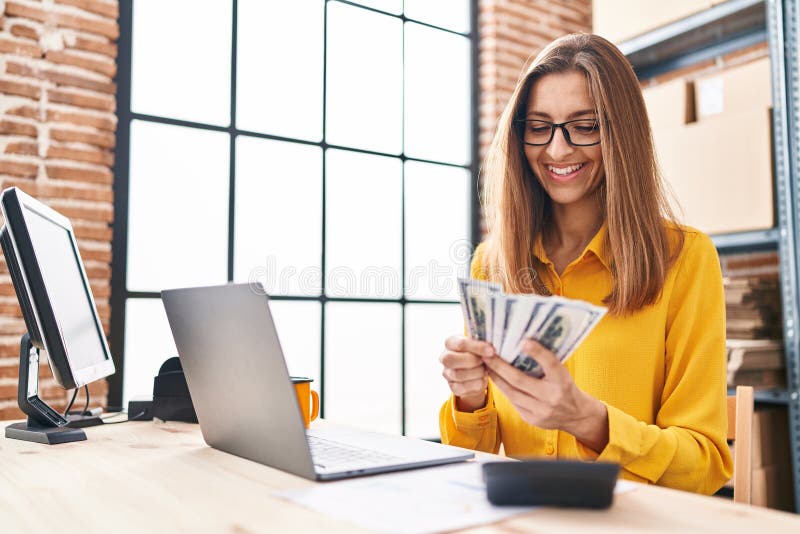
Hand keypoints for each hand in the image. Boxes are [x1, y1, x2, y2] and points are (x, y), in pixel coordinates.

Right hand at [440, 335, 492, 411]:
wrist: (478, 368)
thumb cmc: (478, 352)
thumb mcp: (480, 344)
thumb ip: (483, 344)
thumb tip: (490, 350)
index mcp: (450, 342)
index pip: (460, 343)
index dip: (477, 347)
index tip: (491, 351)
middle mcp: (444, 357)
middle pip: (452, 359)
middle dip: (473, 361)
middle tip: (484, 362)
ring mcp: (447, 373)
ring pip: (458, 375)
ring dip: (476, 373)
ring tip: (484, 370)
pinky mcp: (452, 386)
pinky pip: (462, 388)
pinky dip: (476, 384)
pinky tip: (482, 379)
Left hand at [483, 340, 608, 451]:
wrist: (577, 416)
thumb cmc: (565, 387)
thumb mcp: (562, 372)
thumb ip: (546, 361)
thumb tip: (523, 342)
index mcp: (563, 381)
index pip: (551, 364)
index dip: (538, 352)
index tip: (523, 341)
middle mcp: (552, 397)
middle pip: (520, 379)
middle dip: (499, 366)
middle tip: (486, 353)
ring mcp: (541, 411)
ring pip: (511, 393)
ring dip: (496, 378)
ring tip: (486, 365)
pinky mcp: (532, 419)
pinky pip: (513, 402)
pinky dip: (504, 389)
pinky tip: (496, 379)